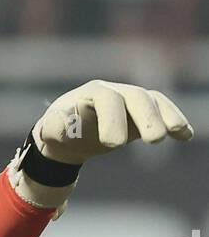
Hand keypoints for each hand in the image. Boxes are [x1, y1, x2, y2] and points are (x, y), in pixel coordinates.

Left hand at [36, 81, 192, 164]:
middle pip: (135, 96)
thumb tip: (62, 124)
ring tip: (176, 132)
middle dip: (146, 116)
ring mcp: (130, 101)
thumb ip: (54, 127)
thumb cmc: (59, 132)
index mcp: (90, 94)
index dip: (113, 119)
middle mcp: (114, 92)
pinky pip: (161, 111)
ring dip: (166, 116)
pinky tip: (185, 136)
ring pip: (152, 101)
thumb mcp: (50, 131)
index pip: (106, 100)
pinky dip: (174, 120)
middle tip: (154, 140)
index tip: (115, 144)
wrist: (69, 134)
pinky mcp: (142, 113)